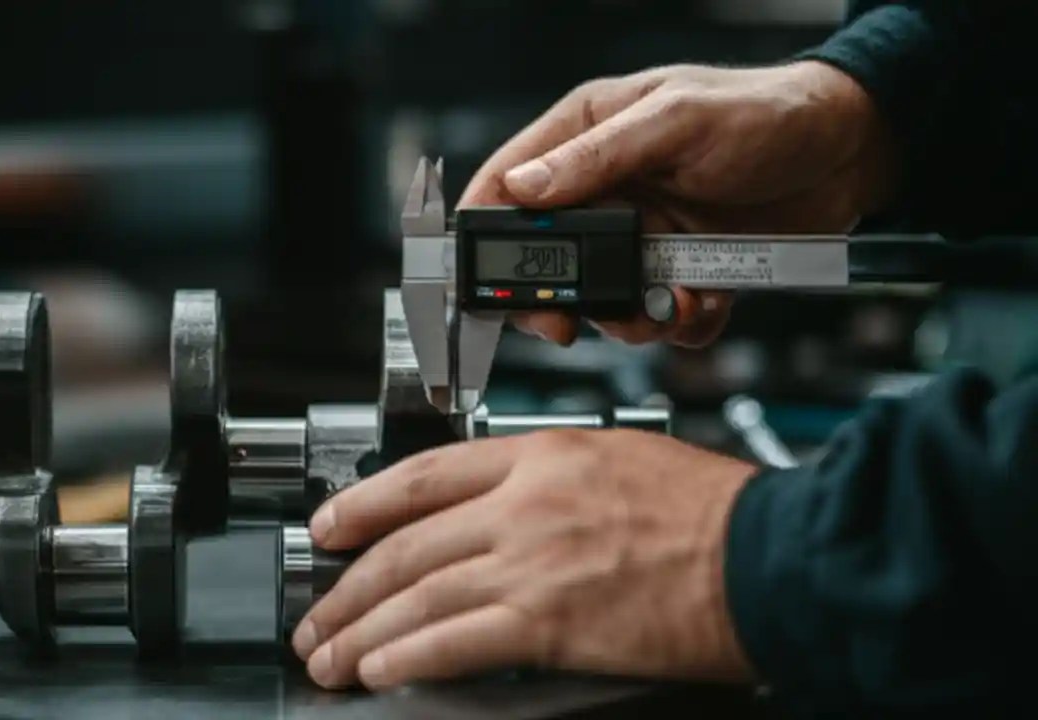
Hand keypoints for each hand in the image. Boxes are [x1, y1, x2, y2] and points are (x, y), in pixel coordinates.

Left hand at [290, 429, 759, 689]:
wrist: (771, 555)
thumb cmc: (714, 512)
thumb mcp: (621, 461)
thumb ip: (550, 484)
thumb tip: (500, 518)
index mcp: (543, 454)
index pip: (427, 473)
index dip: (364, 501)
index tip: (330, 524)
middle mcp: (526, 501)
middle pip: (407, 542)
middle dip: (347, 584)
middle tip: (316, 614)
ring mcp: (533, 559)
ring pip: (417, 593)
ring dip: (362, 631)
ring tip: (330, 656)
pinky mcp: (551, 621)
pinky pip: (455, 640)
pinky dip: (408, 656)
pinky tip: (380, 670)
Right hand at [459, 60, 893, 346]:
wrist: (851, 150)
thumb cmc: (767, 112)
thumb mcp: (676, 121)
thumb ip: (596, 156)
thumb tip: (523, 186)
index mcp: (586, 138)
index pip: (506, 188)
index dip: (483, 238)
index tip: (480, 286)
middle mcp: (606, 190)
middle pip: (544, 261)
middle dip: (559, 300)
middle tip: (571, 323)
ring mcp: (643, 235)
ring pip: (601, 299)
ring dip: (627, 317)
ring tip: (665, 303)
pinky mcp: (680, 271)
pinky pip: (659, 316)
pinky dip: (678, 322)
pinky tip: (702, 301)